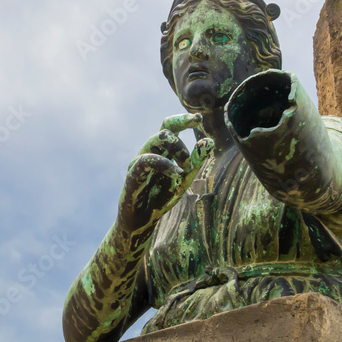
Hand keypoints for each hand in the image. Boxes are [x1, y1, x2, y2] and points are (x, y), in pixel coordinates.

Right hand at [117, 113, 213, 232]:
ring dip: (177, 150)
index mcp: (161, 151)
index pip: (170, 126)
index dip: (183, 119)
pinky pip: (147, 159)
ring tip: (185, 169)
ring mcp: (139, 161)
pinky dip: (165, 164)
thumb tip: (209, 141)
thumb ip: (195, 162)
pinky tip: (177, 174)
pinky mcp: (132, 174)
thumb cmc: (160, 199)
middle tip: (190, 162)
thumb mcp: (183, 180)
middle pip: (165, 129)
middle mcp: (149, 151)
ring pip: (157, 139)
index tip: (198, 119)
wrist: (141, 221)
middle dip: (183, 141)